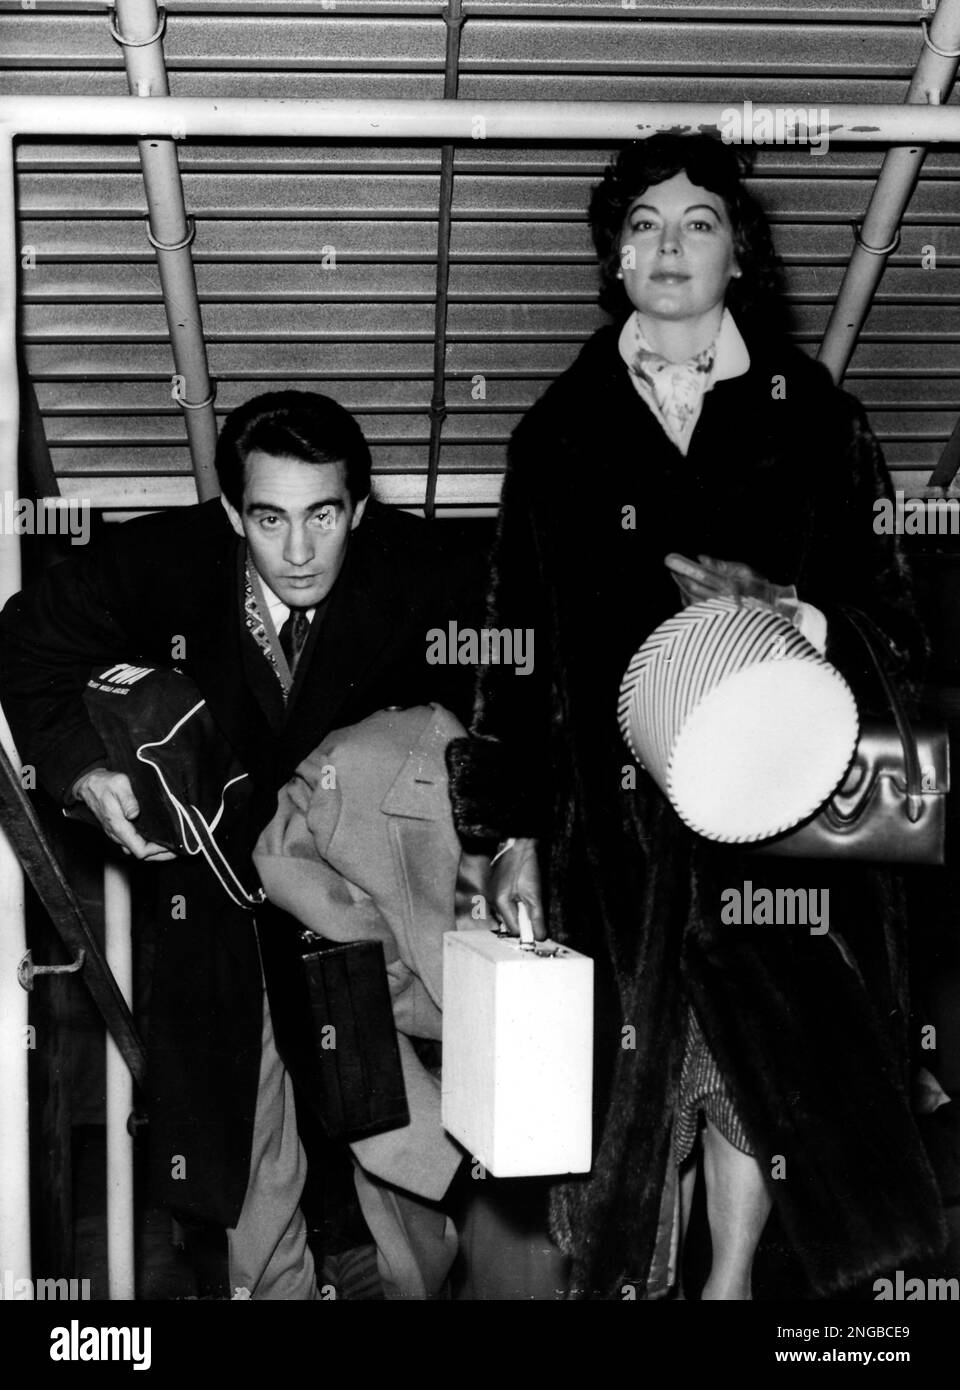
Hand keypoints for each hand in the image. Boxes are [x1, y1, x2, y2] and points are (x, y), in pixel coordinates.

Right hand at [71, 768, 176, 860]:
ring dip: (154, 851)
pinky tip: (157, 840)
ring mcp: (116, 834)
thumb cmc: (104, 783)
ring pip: (137, 850)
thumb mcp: (119, 784)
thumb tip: (134, 814)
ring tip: (171, 846)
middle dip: (159, 855)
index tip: (170, 845)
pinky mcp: (118, 830)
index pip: (139, 850)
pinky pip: (133, 844)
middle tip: (177, 850)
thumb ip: (128, 799)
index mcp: (118, 826)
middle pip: (140, 854)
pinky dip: (147, 845)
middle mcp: (117, 834)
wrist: (88, 784)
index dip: (156, 851)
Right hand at [489, 837, 546, 940]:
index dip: (527, 930)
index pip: (513, 929)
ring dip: (519, 912)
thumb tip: (539, 937)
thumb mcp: (534, 894)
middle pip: (509, 923)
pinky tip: (521, 893)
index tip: (538, 926)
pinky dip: (514, 904)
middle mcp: (491, 901)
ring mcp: (490, 895)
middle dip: (522, 920)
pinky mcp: (493, 890)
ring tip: (526, 896)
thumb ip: (536, 917)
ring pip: (507, 915)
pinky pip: (504, 906)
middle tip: (533, 906)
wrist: (518, 845)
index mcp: (500, 902)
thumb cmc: (525, 866)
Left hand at [664, 553, 790, 610]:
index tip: (669, 558)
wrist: (770, 614)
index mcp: (732, 587)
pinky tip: (683, 587)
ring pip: (689, 598)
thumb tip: (700, 558)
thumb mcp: (744, 571)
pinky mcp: (711, 622)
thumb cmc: (757, 589)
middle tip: (670, 562)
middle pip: (692, 587)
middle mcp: (723, 602)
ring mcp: (716, 614)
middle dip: (678, 573)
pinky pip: (690, 608)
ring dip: (679, 584)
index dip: (684, 566)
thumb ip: (721, 565)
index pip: (702, 575)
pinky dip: (684, 596)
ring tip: (676, 572)